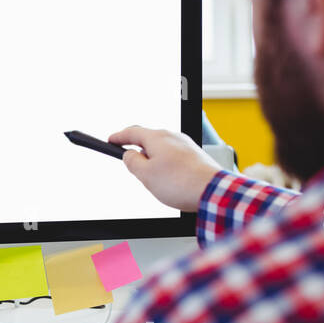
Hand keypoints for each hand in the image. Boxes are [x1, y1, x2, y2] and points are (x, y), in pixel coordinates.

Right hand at [107, 125, 222, 212]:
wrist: (212, 191)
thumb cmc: (180, 182)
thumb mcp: (145, 174)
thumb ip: (132, 162)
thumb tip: (129, 154)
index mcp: (157, 137)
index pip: (132, 132)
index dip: (118, 137)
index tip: (111, 140)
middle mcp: (172, 136)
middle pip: (148, 139)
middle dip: (137, 150)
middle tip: (130, 163)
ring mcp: (186, 144)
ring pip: (162, 148)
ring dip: (153, 159)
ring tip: (153, 178)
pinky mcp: (195, 155)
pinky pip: (174, 155)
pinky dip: (166, 164)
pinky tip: (169, 178)